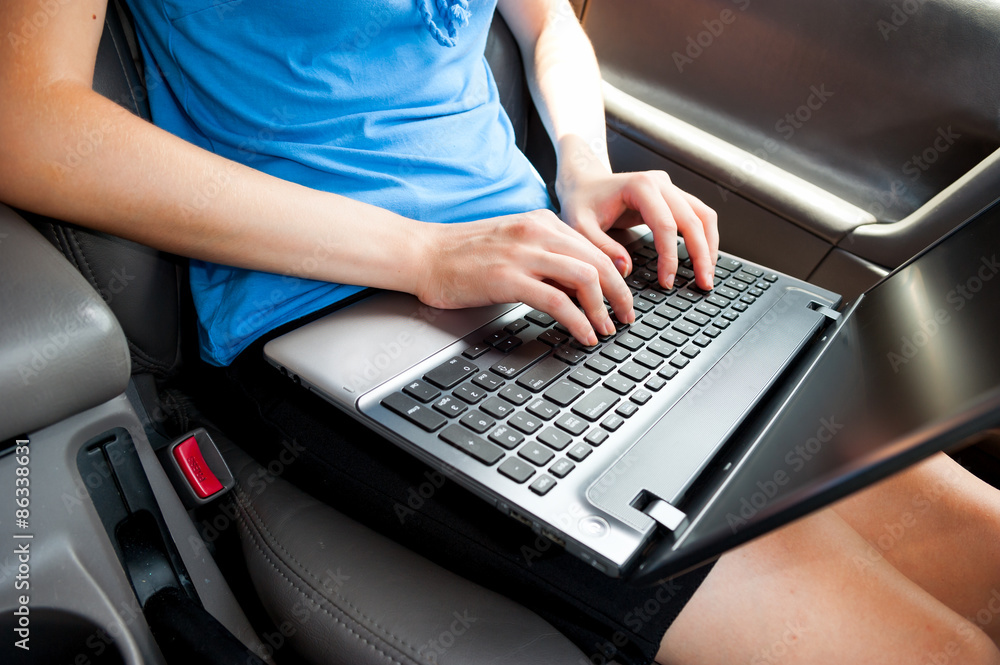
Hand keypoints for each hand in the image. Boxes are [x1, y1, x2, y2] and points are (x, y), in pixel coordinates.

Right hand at [414, 210, 634, 345]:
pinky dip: (579, 321)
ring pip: (585, 277)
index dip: (616, 272)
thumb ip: (545, 256)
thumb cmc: (461, 254)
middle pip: (598, 260)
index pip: (593, 245)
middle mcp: (536, 232)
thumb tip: (578, 285)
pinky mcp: (507, 279)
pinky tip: (584, 334)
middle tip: (626, 315)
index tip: (623, 293)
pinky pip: (557, 301)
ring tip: (607, 328)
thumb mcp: (512, 243)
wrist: (422, 254)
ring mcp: (522, 254)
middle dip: (620, 292)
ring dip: (603, 308)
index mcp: (540, 221)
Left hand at [557, 167, 718, 290]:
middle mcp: (660, 183)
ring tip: (707, 275)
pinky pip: (698, 215)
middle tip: (703, 283)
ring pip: (703, 215)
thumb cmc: (580, 202)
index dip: (670, 257)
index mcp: (640, 186)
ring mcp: (669, 188)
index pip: (665, 225)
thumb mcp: (579, 226)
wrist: (583, 182)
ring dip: (709, 245)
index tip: (667, 282)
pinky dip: (704, 237)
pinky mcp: (672, 196)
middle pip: (693, 219)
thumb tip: (625, 269)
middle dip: (701, 254)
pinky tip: (703, 259)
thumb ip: (600, 247)